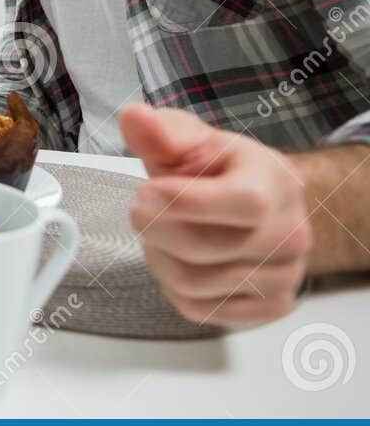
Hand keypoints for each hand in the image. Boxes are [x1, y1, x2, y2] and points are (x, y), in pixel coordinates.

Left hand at [121, 103, 311, 326]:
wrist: (261, 204)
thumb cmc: (221, 170)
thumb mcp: (192, 141)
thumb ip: (162, 132)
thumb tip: (134, 116)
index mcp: (277, 184)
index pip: (244, 203)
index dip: (185, 202)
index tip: (145, 191)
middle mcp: (292, 234)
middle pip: (205, 249)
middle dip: (154, 228)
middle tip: (141, 208)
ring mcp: (286, 275)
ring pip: (195, 284)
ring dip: (159, 257)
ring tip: (160, 232)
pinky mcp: (270, 306)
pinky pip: (199, 309)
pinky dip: (173, 286)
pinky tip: (178, 259)